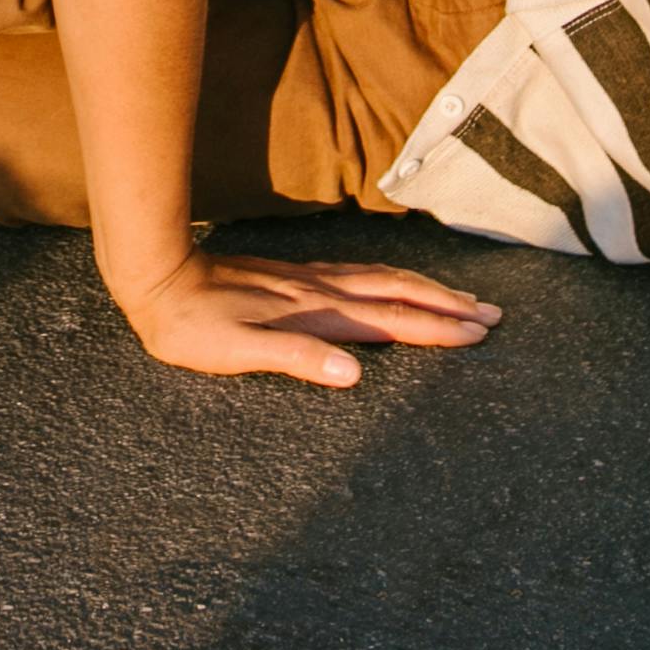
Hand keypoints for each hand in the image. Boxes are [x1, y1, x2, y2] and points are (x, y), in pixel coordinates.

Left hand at [115, 247, 505, 387]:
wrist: (157, 277)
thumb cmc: (192, 326)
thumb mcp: (237, 352)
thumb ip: (297, 359)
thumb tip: (355, 372)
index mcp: (315, 314)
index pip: (391, 321)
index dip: (437, 329)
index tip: (479, 332)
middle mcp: (320, 292)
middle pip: (399, 294)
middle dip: (447, 305)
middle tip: (492, 314)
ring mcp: (309, 282)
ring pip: (383, 281)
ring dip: (426, 290)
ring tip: (461, 298)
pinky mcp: (295, 279)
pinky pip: (361, 277)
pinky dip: (393, 282)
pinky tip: (395, 286)